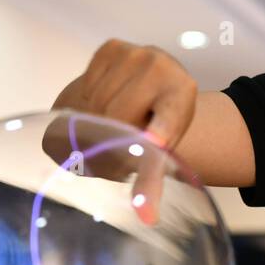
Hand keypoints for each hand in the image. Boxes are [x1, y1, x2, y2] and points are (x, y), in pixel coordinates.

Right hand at [44, 39, 197, 224]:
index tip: (153, 144)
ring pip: (92, 104)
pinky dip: (83, 104)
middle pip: (113, 119)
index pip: (168, 120)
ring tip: (108, 127)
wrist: (159, 91)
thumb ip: (152, 180)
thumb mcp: (163, 153)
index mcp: (182, 94)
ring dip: (91, 122)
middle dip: (106, 139)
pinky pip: (81, 88)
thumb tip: (146, 216)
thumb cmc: (160, 126)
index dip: (158, 133)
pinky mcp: (110, 48)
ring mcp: (135, 53)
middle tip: (112, 149)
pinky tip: (100, 107)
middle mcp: (161, 67)